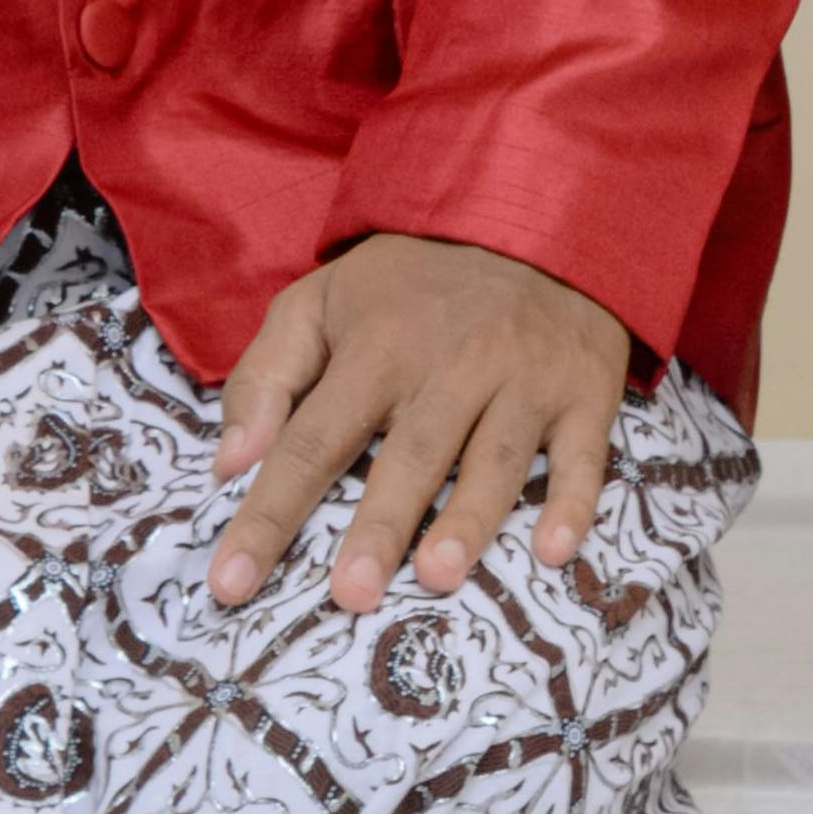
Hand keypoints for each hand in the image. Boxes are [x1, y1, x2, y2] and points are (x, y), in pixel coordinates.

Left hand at [205, 232, 630, 615]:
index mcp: (376, 348)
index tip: (231, 584)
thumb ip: (265, 377)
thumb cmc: (409, 284)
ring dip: (469, 517)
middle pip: (410, 454)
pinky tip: (555, 550)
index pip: (311, 440)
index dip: (270, 513)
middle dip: (380, 525)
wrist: (530, 217)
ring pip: (497, 457)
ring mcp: (524, 379)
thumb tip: (227, 465)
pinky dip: (574, 502)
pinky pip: (585, 453)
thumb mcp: (320, 301)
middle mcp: (451, 365)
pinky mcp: (585, 390)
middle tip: (350, 596)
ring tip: (439, 578)